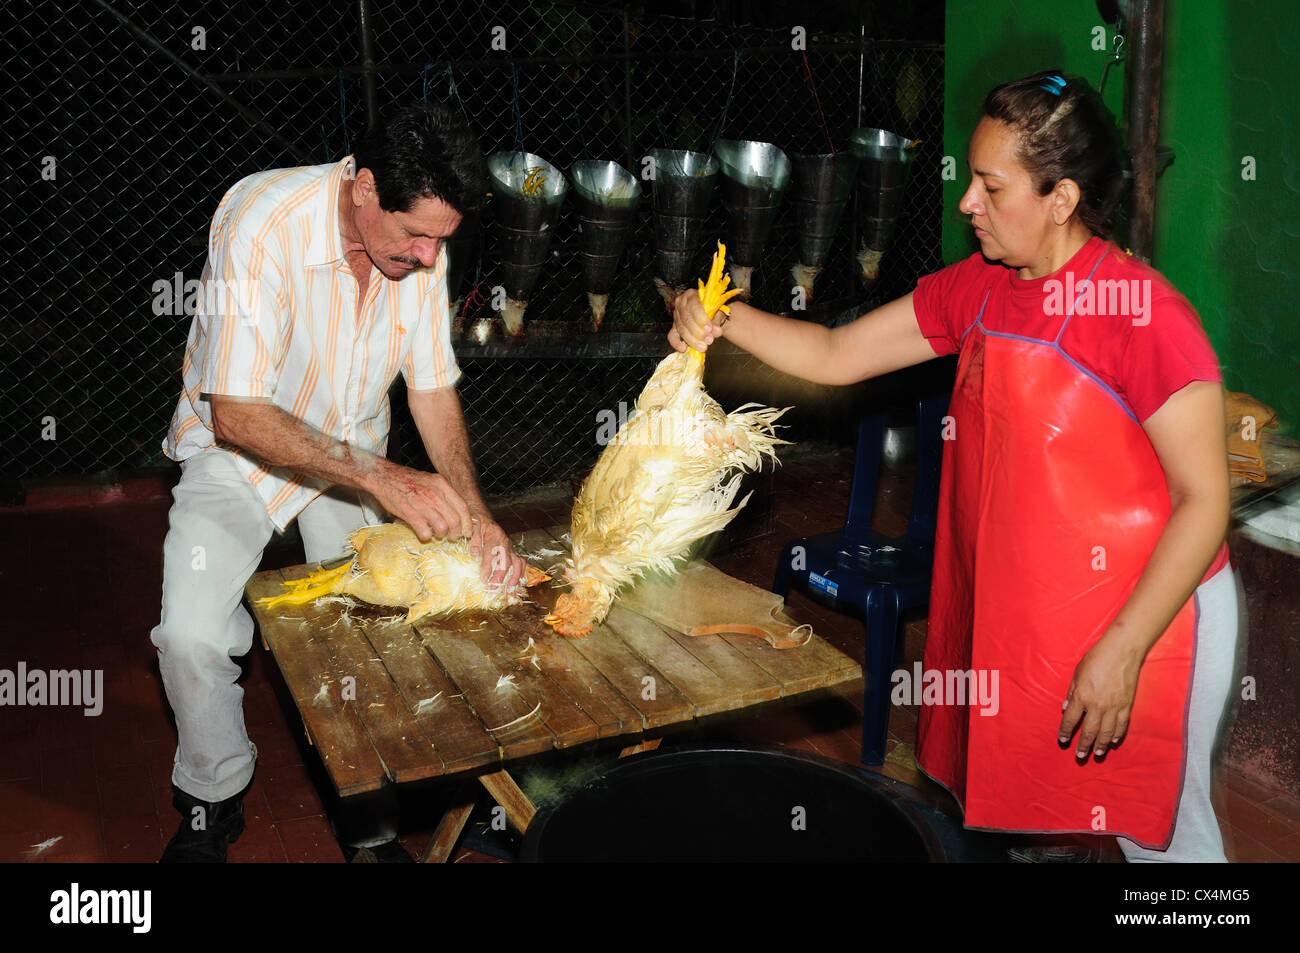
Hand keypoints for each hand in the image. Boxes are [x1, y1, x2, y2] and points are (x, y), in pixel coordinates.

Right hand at [368, 462, 472, 541]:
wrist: (383, 476)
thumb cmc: (408, 481)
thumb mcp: (431, 481)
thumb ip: (443, 494)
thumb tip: (456, 512)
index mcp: (441, 484)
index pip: (462, 507)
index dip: (467, 523)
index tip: (467, 532)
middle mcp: (435, 494)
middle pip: (455, 520)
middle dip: (456, 533)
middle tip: (452, 537)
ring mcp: (423, 504)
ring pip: (442, 528)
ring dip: (441, 535)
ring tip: (436, 535)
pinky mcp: (410, 514)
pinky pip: (425, 532)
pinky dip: (426, 536)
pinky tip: (423, 534)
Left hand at [468, 514, 525, 588]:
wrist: (481, 516)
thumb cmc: (475, 522)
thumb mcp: (472, 526)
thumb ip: (474, 539)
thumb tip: (475, 554)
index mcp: (495, 535)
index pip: (492, 554)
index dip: (488, 568)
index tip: (484, 580)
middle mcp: (505, 541)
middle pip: (507, 561)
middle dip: (501, 576)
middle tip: (494, 588)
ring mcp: (509, 547)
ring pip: (518, 563)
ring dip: (515, 577)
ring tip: (510, 589)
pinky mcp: (511, 551)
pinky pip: (520, 563)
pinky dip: (519, 574)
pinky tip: (515, 583)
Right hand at [668, 288, 724, 352]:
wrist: (711, 315)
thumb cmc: (713, 310)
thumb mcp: (717, 312)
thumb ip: (716, 321)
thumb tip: (716, 331)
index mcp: (691, 295)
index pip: (694, 306)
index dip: (701, 318)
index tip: (709, 329)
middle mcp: (680, 304)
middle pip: (686, 320)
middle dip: (698, 332)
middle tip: (709, 340)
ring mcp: (676, 316)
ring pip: (681, 329)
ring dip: (693, 340)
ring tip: (703, 347)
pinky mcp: (674, 328)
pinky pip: (672, 336)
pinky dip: (677, 344)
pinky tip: (683, 349)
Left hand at [1058, 634, 1142, 760]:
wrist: (1121, 652)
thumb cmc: (1097, 659)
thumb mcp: (1077, 674)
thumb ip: (1072, 693)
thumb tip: (1065, 709)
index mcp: (1082, 696)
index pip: (1070, 720)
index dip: (1066, 731)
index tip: (1063, 740)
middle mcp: (1097, 705)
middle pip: (1088, 731)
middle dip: (1083, 745)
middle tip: (1079, 756)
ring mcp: (1114, 707)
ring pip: (1106, 732)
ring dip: (1100, 745)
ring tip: (1096, 754)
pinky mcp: (1127, 706)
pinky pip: (1121, 726)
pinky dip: (1117, 735)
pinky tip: (1113, 742)